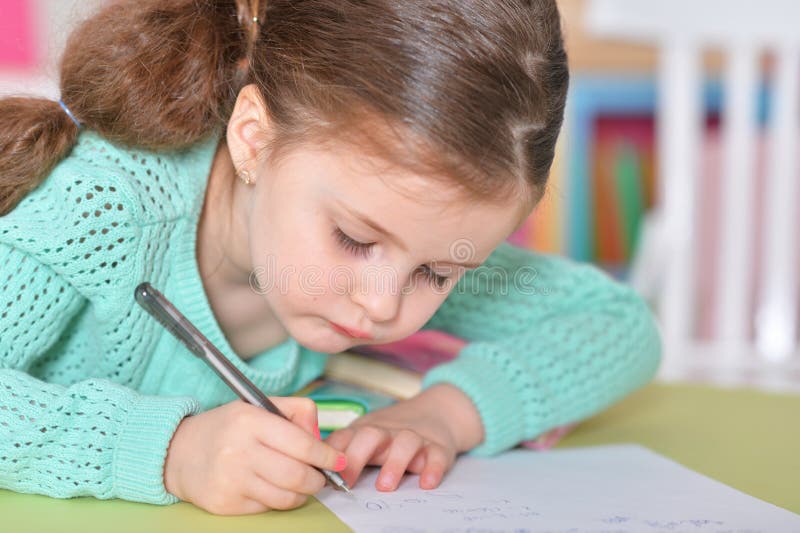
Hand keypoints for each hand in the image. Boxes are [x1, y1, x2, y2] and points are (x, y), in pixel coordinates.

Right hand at [163, 398, 346, 515]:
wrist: (178, 452)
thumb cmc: (227, 428)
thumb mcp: (258, 406)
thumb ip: (296, 411)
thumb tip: (321, 438)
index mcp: (250, 421)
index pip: (302, 444)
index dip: (327, 456)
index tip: (338, 461)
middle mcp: (238, 451)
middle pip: (298, 476)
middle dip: (317, 479)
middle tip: (320, 476)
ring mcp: (231, 480)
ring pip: (286, 497)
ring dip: (302, 494)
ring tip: (300, 483)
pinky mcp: (225, 504)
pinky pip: (267, 508)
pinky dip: (278, 500)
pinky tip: (272, 488)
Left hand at [325, 383, 483, 491]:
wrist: (437, 412)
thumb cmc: (391, 433)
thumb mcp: (365, 437)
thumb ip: (344, 451)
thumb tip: (312, 474)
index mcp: (366, 430)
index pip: (344, 438)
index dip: (331, 456)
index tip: (321, 476)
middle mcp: (388, 431)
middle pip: (370, 435)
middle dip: (356, 458)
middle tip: (348, 483)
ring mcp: (414, 437)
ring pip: (405, 442)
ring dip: (394, 464)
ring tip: (385, 486)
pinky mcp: (438, 447)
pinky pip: (437, 456)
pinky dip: (433, 468)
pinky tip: (426, 483)